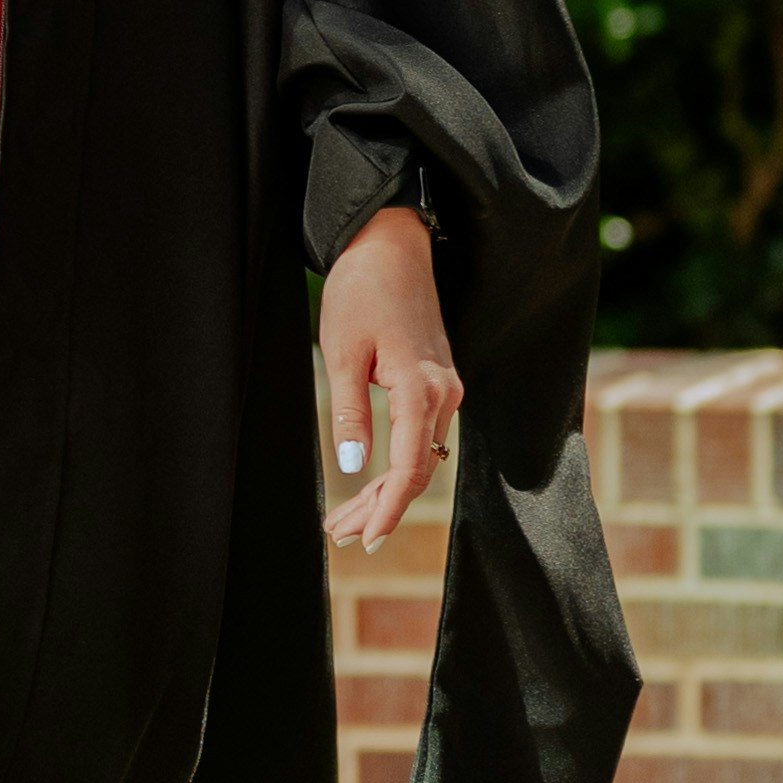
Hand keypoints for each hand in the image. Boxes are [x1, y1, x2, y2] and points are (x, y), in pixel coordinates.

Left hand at [319, 202, 460, 548]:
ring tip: (342, 520)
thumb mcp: (342, 352)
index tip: (365, 538)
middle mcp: (443, 393)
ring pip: (419, 458)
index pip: (411, 468)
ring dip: (384, 491)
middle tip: (339, 535)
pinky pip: (419, 437)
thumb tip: (354, 467)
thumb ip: (351, 412)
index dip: (389, 509)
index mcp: (422, 387)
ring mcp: (444, 389)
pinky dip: (394, 465)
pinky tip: (366, 484)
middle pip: (417, 471)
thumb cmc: (363, 290)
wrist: (392, 244)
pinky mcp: (436, 383)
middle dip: (379, 508)